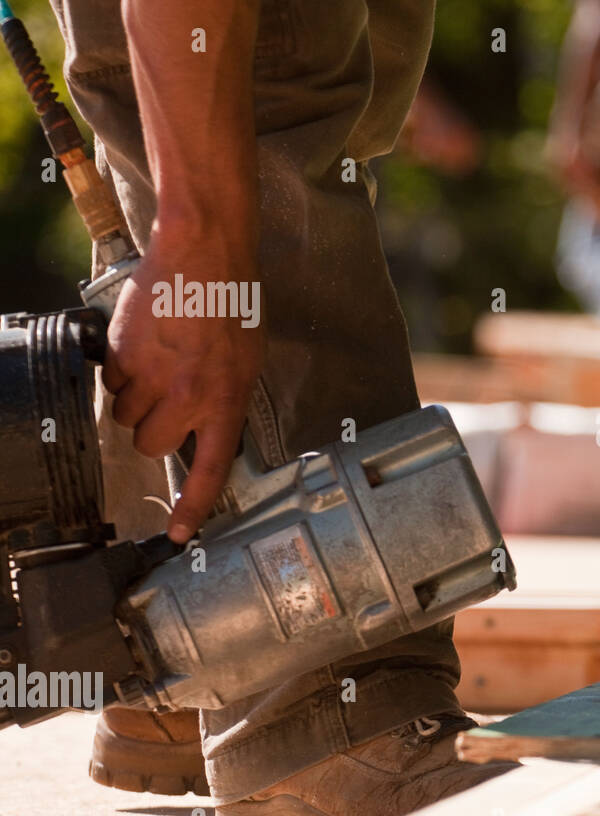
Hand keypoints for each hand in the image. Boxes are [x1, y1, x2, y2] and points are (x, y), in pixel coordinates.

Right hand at [102, 242, 263, 543]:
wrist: (204, 255)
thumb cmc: (233, 305)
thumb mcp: (247, 363)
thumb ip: (224, 401)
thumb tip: (206, 432)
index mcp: (226, 401)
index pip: (209, 469)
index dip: (193, 507)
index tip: (180, 535)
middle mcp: (188, 397)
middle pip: (150, 445)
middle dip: (154, 430)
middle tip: (169, 400)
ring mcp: (151, 377)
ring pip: (127, 417)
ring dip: (136, 400)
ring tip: (160, 365)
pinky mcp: (122, 355)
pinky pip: (111, 383)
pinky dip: (121, 372)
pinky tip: (143, 347)